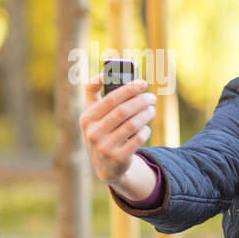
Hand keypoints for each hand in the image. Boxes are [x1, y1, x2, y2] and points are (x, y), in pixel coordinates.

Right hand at [79, 75, 157, 189]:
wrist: (106, 166)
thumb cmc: (103, 132)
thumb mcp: (93, 116)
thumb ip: (95, 94)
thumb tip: (105, 71)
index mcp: (87, 118)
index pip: (109, 98)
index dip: (127, 88)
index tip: (142, 82)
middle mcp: (92, 132)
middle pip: (123, 110)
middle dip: (141, 101)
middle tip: (151, 96)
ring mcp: (104, 146)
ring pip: (132, 124)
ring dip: (146, 114)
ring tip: (152, 109)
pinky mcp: (118, 158)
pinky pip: (138, 139)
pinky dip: (144, 130)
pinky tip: (145, 127)